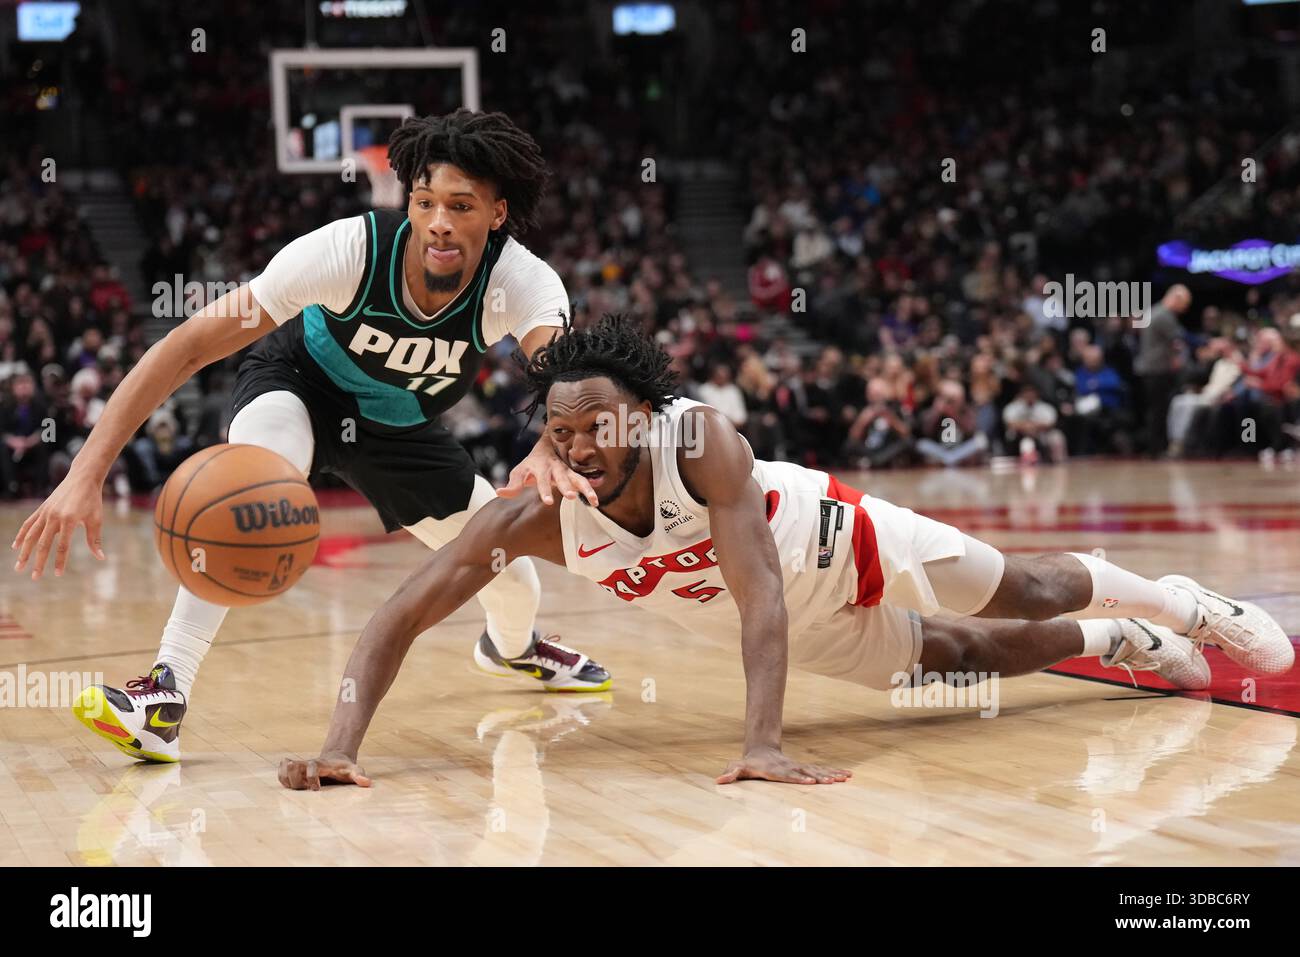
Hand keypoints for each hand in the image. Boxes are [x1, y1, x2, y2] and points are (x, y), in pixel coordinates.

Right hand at [12, 469, 105, 579]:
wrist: (83, 478)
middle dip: (38, 562)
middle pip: (43, 544)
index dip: (60, 561)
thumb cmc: (92, 500)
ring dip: (24, 552)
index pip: (63, 546)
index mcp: (69, 520)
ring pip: (32, 536)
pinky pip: (29, 524)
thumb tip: (100, 558)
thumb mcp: (96, 519)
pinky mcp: (42, 509)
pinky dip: (22, 535)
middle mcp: (54, 517)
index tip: (58, 574)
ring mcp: (45, 512)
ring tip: (19, 566)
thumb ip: (94, 539)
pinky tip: (16, 546)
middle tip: (35, 578)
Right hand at [277, 753, 372, 790]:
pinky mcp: (295, 772)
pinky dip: (282, 779)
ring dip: (287, 780)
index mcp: (321, 764)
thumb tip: (367, 782)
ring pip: (284, 769)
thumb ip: (359, 775)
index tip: (316, 789)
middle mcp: (308, 764)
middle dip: (296, 781)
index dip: (312, 777)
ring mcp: (300, 767)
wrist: (336, 759)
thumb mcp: (354, 769)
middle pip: (293, 767)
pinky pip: (281, 773)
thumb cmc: (344, 768)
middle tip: (304, 790)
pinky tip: (290, 786)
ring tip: (296, 789)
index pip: (311, 766)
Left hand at [497, 442, 596, 505]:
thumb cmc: (531, 464)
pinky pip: (584, 482)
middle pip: (561, 477)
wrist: (548, 445)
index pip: (541, 480)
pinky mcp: (575, 475)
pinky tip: (596, 502)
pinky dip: (591, 490)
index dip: (544, 490)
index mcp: (540, 466)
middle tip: (570, 496)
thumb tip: (499, 492)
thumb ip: (512, 485)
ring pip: (576, 478)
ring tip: (592, 500)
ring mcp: (566, 470)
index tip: (548, 502)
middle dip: (566, 486)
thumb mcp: (519, 471)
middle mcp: (554, 467)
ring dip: (584, 488)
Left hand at [716, 747, 851, 784]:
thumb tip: (719, 780)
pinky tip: (846, 776)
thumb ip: (731, 773)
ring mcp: (799, 767)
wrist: (761, 752)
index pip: (789, 775)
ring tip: (846, 778)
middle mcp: (790, 768)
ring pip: (818, 770)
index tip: (810, 781)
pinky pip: (821, 770)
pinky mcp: (804, 768)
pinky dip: (834, 772)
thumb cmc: (749, 764)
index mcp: (777, 771)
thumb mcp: (738, 768)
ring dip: (832, 774)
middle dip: (821, 777)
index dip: (799, 778)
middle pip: (807, 772)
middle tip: (834, 781)